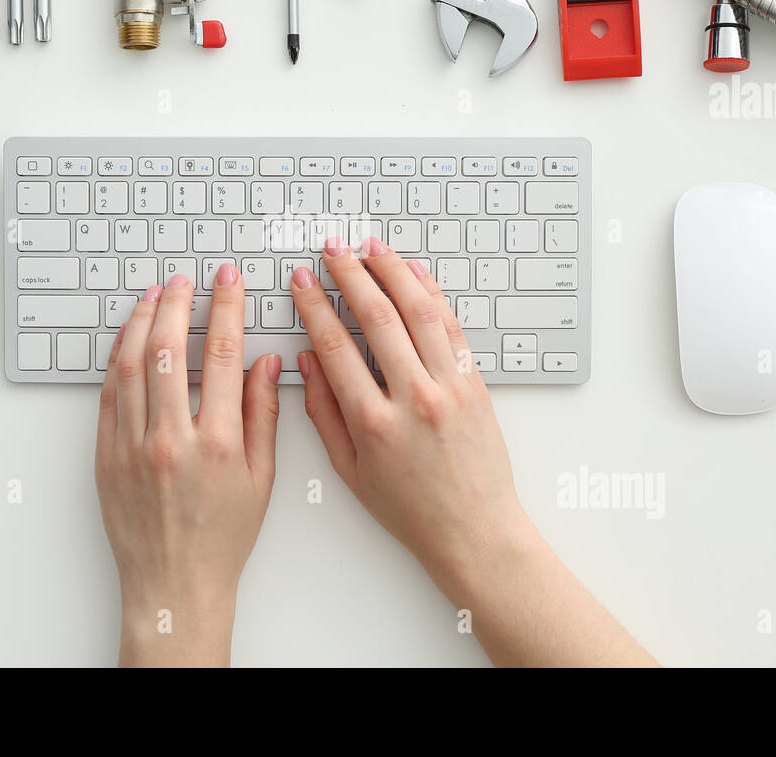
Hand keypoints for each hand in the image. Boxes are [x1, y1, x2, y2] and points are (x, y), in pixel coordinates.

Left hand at [94, 266, 280, 666]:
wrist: (174, 585)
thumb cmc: (222, 539)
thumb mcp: (262, 478)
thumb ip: (263, 415)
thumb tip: (267, 363)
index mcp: (219, 444)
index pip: (223, 355)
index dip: (226, 308)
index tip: (228, 282)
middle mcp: (172, 440)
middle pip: (171, 349)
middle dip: (179, 303)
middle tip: (187, 280)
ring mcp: (132, 447)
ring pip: (132, 364)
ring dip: (144, 321)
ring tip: (155, 296)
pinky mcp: (105, 457)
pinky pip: (109, 394)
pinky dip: (118, 359)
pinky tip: (130, 339)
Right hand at [290, 235, 522, 582]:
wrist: (473, 529)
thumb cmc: (409, 508)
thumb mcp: (349, 470)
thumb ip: (324, 413)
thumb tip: (306, 361)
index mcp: (373, 423)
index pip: (335, 346)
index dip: (314, 306)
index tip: (301, 282)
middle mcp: (413, 399)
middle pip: (376, 317)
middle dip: (349, 275)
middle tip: (332, 250)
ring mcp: (448, 388)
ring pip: (417, 311)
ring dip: (391, 271)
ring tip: (370, 247)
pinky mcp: (473, 383)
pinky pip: (450, 326)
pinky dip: (432, 293)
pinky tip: (414, 273)